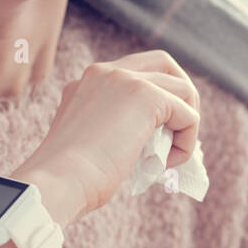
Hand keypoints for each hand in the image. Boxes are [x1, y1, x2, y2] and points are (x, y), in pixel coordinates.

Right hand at [13, 50, 199, 227]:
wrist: (58, 183)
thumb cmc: (70, 178)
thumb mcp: (91, 139)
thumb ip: (116, 124)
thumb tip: (151, 135)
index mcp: (90, 81)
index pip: (137, 72)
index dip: (158, 98)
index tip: (157, 133)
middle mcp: (106, 71)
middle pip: (165, 64)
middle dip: (183, 96)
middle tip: (179, 132)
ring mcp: (126, 79)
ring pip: (183, 90)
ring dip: (187, 125)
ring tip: (168, 157)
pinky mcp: (147, 96)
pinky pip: (189, 116)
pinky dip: (187, 144)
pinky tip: (165, 165)